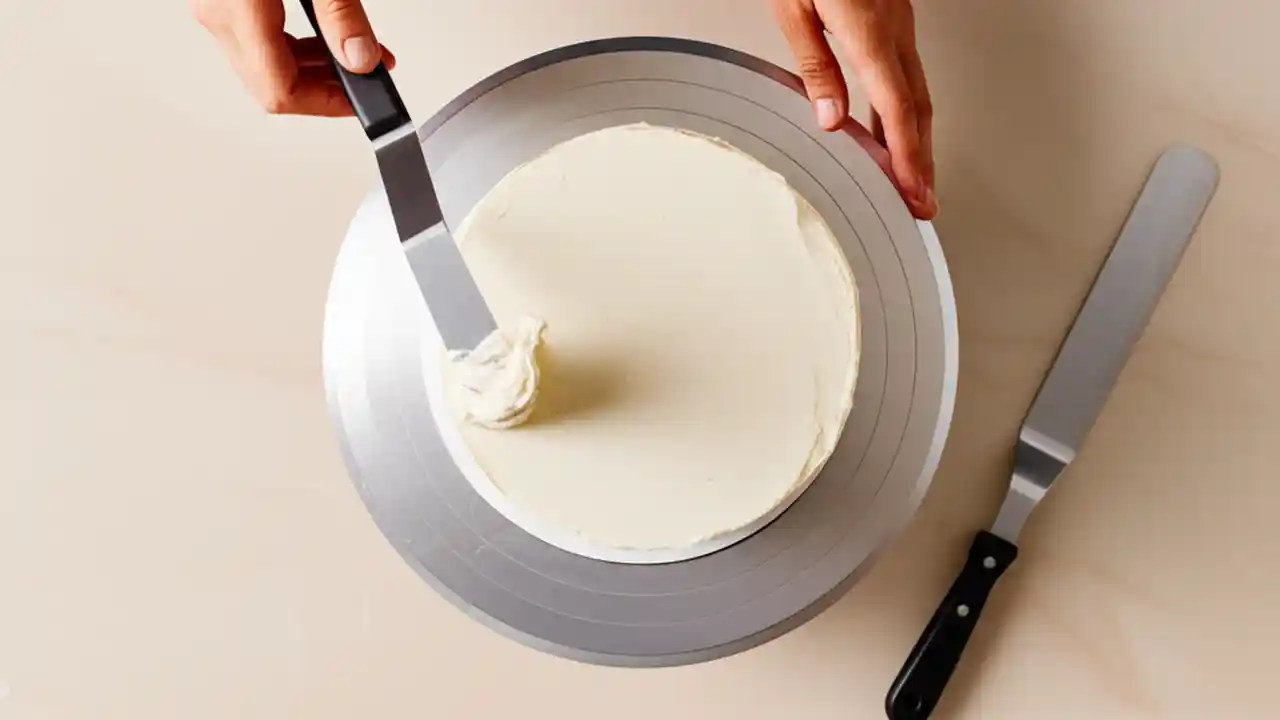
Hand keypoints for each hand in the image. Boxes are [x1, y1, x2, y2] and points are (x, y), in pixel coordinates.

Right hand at [193, 0, 394, 115]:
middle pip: (272, 85)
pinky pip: (257, 40)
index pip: (281, 92)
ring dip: (314, 68)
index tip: (363, 101)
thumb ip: (340, 16)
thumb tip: (360, 60)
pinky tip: (324, 36)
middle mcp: (219, 16)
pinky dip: (293, 46)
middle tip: (371, 75)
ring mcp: (215, 8)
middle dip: (327, 88)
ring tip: (359, 52)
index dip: (327, 106)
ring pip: (265, 66)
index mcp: (239, 11)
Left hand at [772, 0, 935, 218]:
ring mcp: (898, 21)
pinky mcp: (893, 15)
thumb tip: (830, 119)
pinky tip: (893, 128)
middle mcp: (894, 29)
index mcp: (870, 32)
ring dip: (916, 139)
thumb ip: (816, 64)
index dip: (909, 158)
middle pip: (917, 108)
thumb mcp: (794, 8)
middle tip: (923, 203)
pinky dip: (905, 110)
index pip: (898, 110)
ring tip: (913, 178)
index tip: (915, 195)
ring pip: (916, 91)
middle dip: (923, 161)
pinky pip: (906, 72)